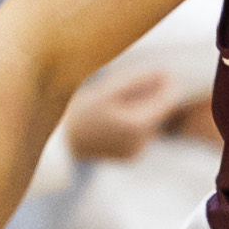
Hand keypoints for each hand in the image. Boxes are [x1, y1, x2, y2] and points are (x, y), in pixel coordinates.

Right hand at [63, 65, 185, 161]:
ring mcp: (137, 152)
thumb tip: (163, 72)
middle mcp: (141, 143)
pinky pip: (141, 134)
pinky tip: (115, 116)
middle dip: (152, 96)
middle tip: (130, 85)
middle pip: (159, 112)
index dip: (167, 85)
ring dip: (142, 108)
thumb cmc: (80, 112)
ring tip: (117, 102)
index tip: (162, 71)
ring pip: (150, 123)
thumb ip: (138, 80)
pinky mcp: (131, 157)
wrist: (60, 142)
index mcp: (137, 126)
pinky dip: (134, 121)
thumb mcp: (107, 90)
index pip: (167, 102)